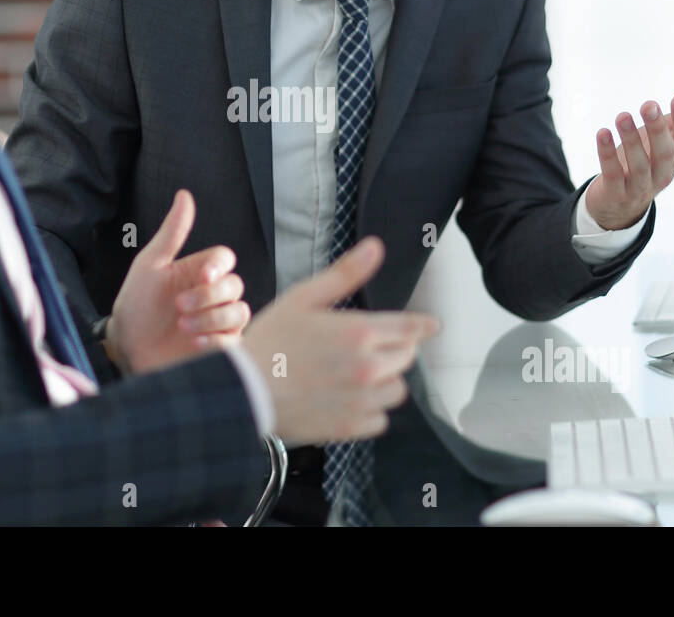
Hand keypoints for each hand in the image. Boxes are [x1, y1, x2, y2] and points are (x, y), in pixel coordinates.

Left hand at [108, 190, 250, 374]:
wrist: (126, 347)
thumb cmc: (137, 304)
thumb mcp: (149, 265)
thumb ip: (172, 232)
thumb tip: (184, 194)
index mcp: (197, 271)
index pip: (225, 258)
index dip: (219, 265)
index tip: (203, 275)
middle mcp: (212, 295)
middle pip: (235, 285)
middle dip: (209, 295)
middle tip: (179, 306)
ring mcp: (217, 321)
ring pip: (240, 312)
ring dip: (213, 318)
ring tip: (182, 325)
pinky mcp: (218, 347)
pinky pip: (236, 341)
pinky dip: (219, 340)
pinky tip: (195, 341)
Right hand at [240, 238, 440, 445]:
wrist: (243, 389)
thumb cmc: (270, 340)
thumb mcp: (305, 297)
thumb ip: (345, 273)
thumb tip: (375, 247)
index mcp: (360, 332)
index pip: (411, 329)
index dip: (422, 326)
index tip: (431, 326)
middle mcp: (368, 367)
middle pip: (407, 357)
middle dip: (395, 348)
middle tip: (367, 346)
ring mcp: (361, 400)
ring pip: (397, 389)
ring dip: (385, 380)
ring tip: (357, 373)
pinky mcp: (351, 426)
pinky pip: (380, 419)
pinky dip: (370, 409)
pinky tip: (347, 398)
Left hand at [584, 80, 673, 229]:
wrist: (621, 202)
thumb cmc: (648, 158)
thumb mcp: (668, 134)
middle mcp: (662, 173)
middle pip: (664, 152)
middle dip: (657, 129)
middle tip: (648, 104)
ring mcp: (640, 186)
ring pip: (639, 165)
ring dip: (630, 139)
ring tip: (622, 116)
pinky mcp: (617, 193)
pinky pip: (613, 174)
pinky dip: (607, 154)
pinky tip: (602, 133)